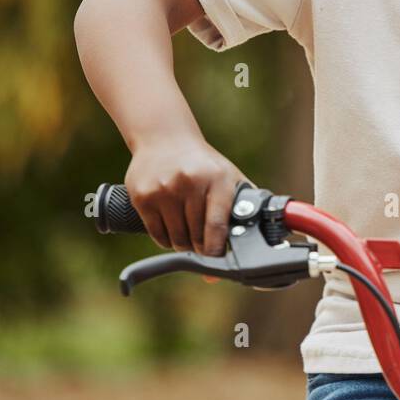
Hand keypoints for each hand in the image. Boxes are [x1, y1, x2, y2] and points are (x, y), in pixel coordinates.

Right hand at [123, 134, 248, 262]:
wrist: (164, 138)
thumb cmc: (201, 163)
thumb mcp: (227, 174)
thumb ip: (243, 202)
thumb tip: (257, 234)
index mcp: (216, 178)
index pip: (216, 226)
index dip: (216, 250)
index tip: (217, 261)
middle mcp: (189, 182)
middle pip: (196, 236)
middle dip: (201, 247)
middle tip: (203, 245)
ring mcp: (163, 189)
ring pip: (176, 239)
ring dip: (183, 244)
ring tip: (188, 234)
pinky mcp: (143, 196)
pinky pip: (157, 234)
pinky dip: (166, 239)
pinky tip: (172, 229)